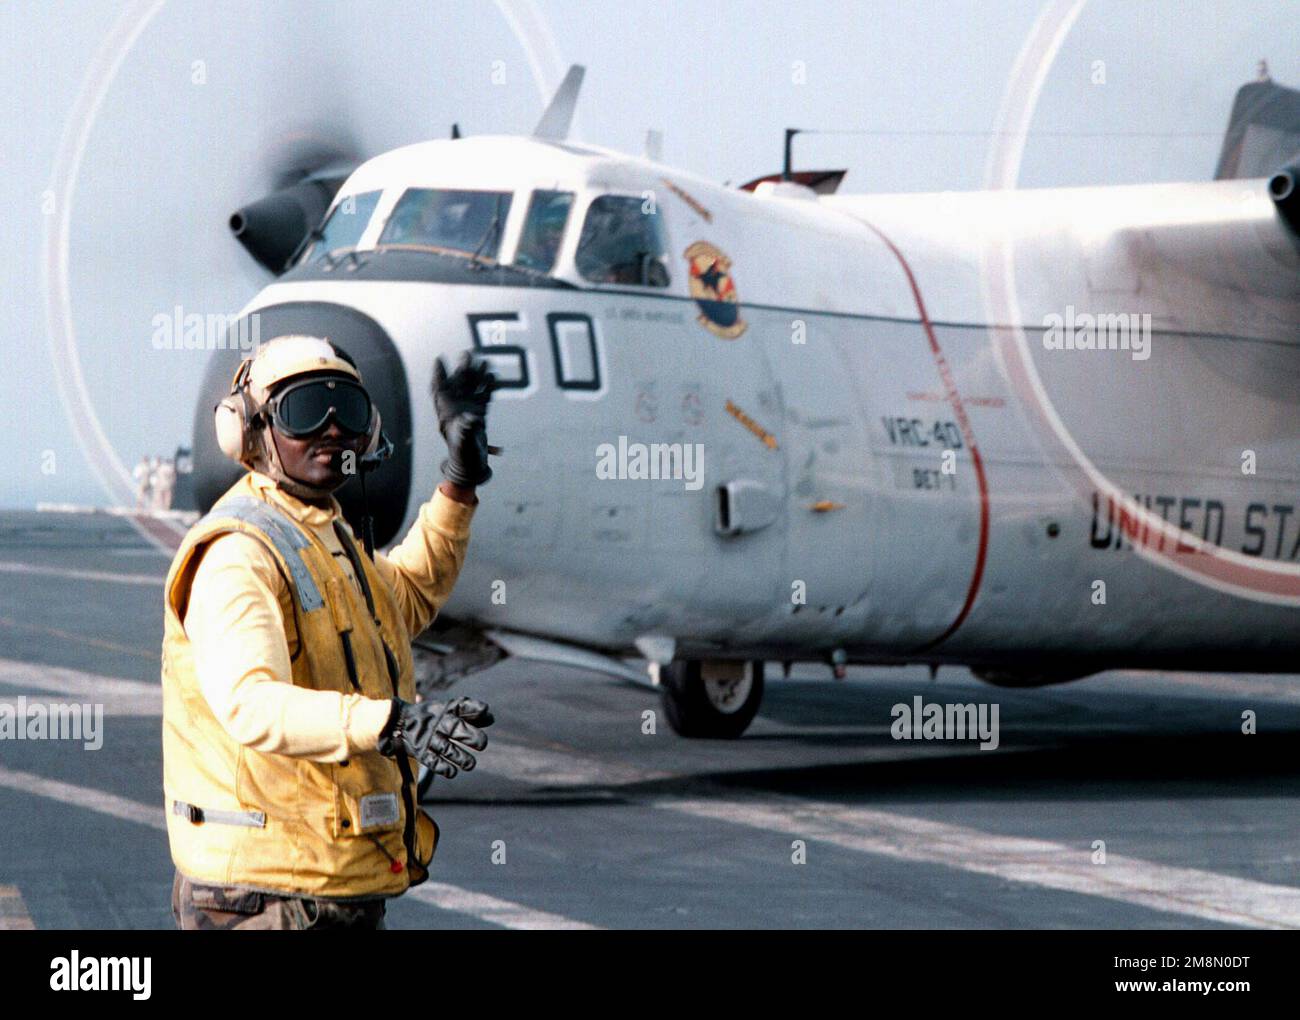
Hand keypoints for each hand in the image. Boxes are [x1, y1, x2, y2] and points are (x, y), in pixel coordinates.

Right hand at [377, 696, 493, 779]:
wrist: (399, 723)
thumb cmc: (433, 717)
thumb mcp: (448, 710)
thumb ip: (469, 713)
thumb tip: (491, 718)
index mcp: (446, 710)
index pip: (462, 705)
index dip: (474, 708)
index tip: (485, 711)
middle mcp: (438, 722)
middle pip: (456, 728)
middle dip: (471, 735)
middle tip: (483, 744)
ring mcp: (429, 737)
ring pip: (447, 748)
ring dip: (460, 757)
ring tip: (471, 765)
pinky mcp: (420, 752)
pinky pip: (432, 761)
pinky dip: (443, 767)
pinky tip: (453, 772)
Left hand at [432, 352, 495, 486]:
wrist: (471, 463)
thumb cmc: (462, 453)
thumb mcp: (463, 441)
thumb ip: (466, 429)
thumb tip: (472, 417)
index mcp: (446, 411)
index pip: (440, 388)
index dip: (439, 374)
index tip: (439, 359)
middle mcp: (456, 408)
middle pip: (458, 383)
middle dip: (462, 369)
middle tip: (467, 353)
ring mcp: (469, 410)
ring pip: (473, 388)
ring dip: (478, 376)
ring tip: (485, 361)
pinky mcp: (480, 414)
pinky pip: (484, 397)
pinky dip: (489, 387)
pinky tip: (494, 377)